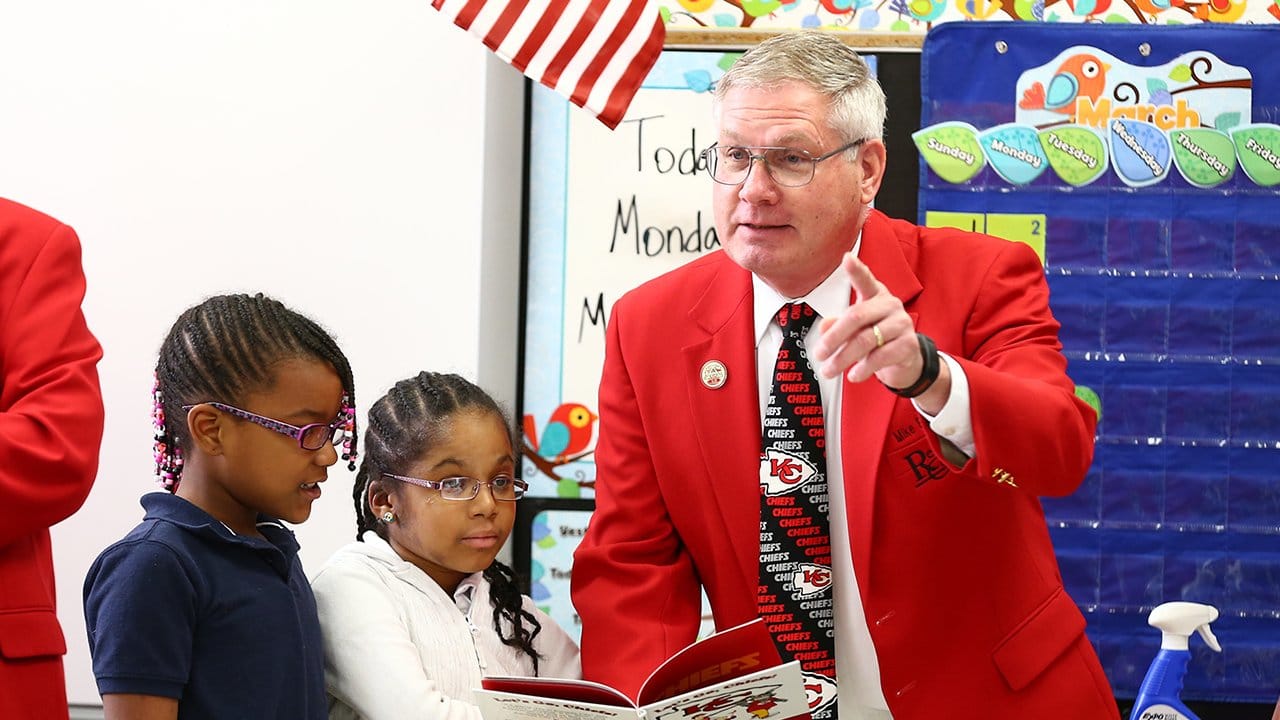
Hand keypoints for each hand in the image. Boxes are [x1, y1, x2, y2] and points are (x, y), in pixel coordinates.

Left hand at [810, 252, 924, 388]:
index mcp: (876, 295)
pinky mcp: (909, 345)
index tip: (847, 258)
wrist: (906, 360)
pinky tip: (853, 375)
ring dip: (843, 358)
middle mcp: (890, 305)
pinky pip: (881, 357)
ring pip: (866, 340)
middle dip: (833, 338)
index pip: (865, 280)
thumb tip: (824, 326)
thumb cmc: (878, 338)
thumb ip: (838, 325)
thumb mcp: (855, 330)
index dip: (856, 269)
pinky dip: (863, 368)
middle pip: (856, 317)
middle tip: (819, 354)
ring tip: (829, 370)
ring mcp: (902, 324)